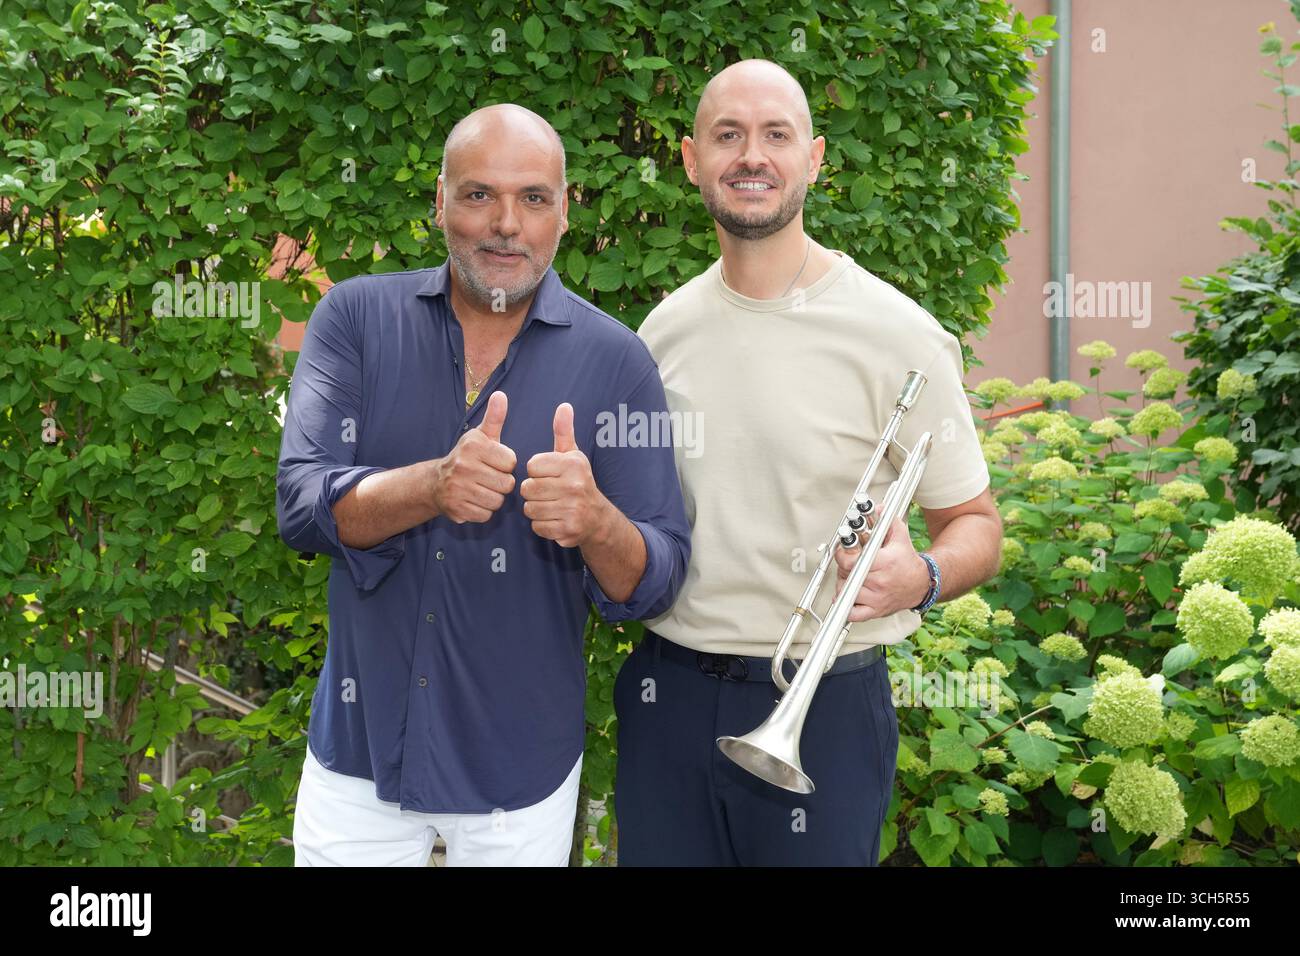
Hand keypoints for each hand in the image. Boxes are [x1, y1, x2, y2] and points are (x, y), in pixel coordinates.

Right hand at [431, 390, 516, 522]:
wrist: (436, 482)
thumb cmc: (467, 458)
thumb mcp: (481, 436)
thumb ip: (495, 417)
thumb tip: (501, 395)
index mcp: (473, 446)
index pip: (511, 462)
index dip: (506, 465)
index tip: (494, 463)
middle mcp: (463, 466)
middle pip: (507, 484)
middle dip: (502, 483)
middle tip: (488, 478)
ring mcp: (458, 488)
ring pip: (497, 501)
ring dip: (493, 498)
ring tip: (482, 489)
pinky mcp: (456, 508)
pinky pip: (485, 515)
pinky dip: (483, 510)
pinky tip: (474, 500)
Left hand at [519, 402, 608, 547]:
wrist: (597, 518)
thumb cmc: (578, 482)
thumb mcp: (573, 455)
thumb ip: (564, 431)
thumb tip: (564, 406)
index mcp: (573, 464)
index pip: (532, 466)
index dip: (536, 472)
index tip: (549, 475)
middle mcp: (574, 486)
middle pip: (527, 488)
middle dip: (533, 492)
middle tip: (547, 492)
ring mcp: (572, 510)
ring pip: (530, 508)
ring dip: (535, 508)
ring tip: (550, 505)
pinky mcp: (567, 530)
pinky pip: (537, 526)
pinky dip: (541, 524)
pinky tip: (553, 518)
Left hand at [832, 517, 931, 621]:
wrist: (922, 584)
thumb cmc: (908, 562)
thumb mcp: (900, 537)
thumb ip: (888, 521)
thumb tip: (879, 508)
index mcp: (884, 563)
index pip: (851, 561)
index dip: (842, 555)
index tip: (843, 552)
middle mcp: (880, 581)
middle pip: (846, 575)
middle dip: (843, 567)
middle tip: (847, 563)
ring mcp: (877, 598)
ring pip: (846, 592)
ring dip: (843, 583)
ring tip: (850, 577)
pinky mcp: (876, 610)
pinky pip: (853, 613)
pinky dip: (846, 607)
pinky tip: (848, 597)